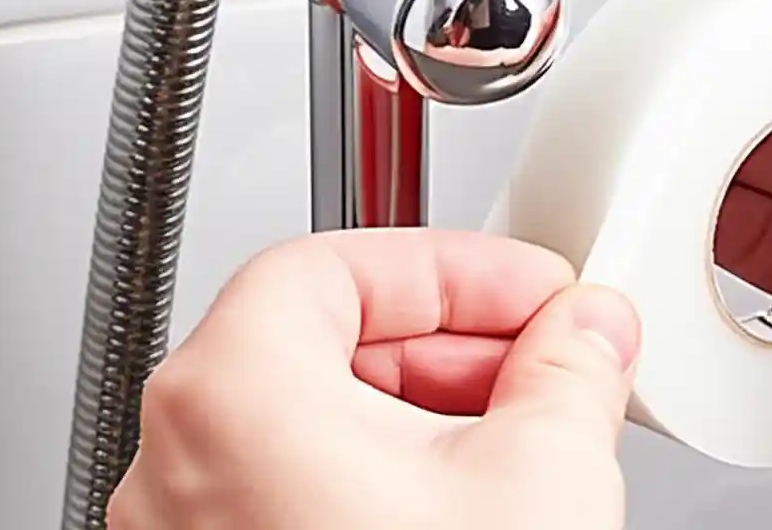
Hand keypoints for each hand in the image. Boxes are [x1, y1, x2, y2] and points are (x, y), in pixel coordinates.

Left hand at [106, 229, 639, 529]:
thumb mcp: (541, 478)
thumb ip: (572, 372)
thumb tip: (588, 333)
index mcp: (232, 397)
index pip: (336, 265)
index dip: (450, 266)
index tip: (527, 288)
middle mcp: (182, 465)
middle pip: (321, 340)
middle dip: (451, 341)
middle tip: (540, 358)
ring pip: (312, 422)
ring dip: (423, 412)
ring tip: (521, 437)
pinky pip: (299, 490)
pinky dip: (381, 477)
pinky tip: (466, 505)